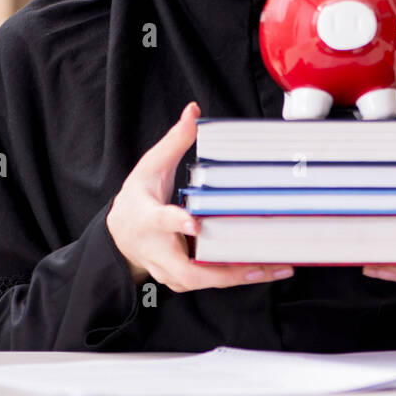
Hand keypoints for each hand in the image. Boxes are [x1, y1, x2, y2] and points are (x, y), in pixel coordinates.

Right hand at [106, 101, 294, 291]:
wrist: (120, 235)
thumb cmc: (137, 200)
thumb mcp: (150, 167)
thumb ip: (174, 141)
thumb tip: (193, 112)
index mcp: (148, 218)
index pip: (161, 221)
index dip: (177, 224)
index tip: (194, 224)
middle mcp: (158, 249)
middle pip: (188, 269)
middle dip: (225, 271)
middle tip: (259, 264)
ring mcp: (168, 269)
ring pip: (204, 281)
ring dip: (240, 276)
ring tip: (275, 267)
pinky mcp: (181, 279)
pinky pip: (210, 282)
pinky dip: (237, 277)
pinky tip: (266, 269)